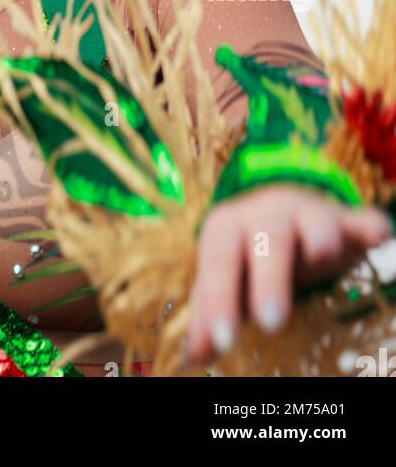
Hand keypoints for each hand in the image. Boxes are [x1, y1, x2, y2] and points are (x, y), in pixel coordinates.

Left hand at [184, 183, 392, 366]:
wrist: (280, 212)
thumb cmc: (245, 258)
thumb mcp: (226, 280)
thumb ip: (210, 313)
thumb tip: (191, 356)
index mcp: (226, 226)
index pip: (217, 261)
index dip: (218, 300)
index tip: (221, 342)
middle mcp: (265, 214)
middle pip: (265, 240)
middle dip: (268, 278)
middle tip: (270, 321)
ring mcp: (307, 214)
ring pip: (313, 220)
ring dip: (319, 235)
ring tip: (323, 253)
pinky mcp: (345, 222)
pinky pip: (359, 220)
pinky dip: (369, 225)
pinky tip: (379, 233)